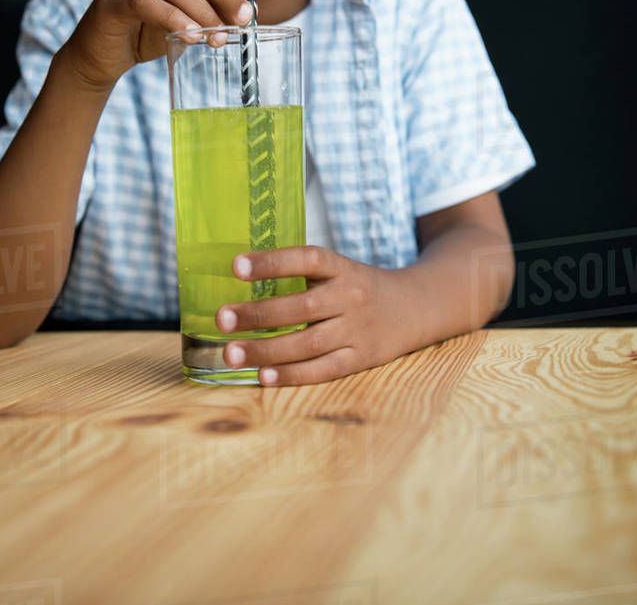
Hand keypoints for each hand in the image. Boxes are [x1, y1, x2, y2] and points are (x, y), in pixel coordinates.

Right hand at [63, 0, 260, 89]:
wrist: (101, 56)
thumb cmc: (145, 32)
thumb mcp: (183, 14)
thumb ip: (207, 6)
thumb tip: (246, 10)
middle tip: (243, 18)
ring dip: (202, 9)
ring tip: (219, 35)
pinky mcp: (111, 2)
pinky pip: (146, 4)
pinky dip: (174, 19)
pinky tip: (191, 36)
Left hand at [215, 246, 422, 385]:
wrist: (414, 308)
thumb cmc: (357, 287)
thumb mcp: (337, 269)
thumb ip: (300, 274)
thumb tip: (240, 277)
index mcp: (341, 268)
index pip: (307, 259)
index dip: (272, 262)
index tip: (236, 266)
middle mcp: (351, 297)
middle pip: (302, 307)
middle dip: (259, 314)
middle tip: (222, 318)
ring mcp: (357, 330)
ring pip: (308, 343)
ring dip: (267, 350)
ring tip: (231, 353)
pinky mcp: (361, 358)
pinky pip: (324, 369)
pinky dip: (292, 375)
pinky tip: (263, 376)